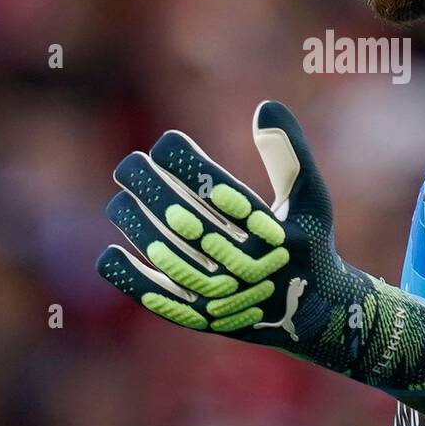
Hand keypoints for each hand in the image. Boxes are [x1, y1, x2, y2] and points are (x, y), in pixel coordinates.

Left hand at [95, 101, 424, 394]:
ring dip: (134, 222)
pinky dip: (129, 277)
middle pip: (183, 218)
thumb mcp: (310, 197)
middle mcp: (246, 265)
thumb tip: (264, 107)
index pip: (218, 189)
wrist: (314, 315)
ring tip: (121, 197)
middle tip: (129, 164)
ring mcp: (222, 295)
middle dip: (148, 186)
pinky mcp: (203, 318)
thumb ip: (290, 153)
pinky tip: (110, 254)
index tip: (165, 143)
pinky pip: (157, 298)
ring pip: (164, 253)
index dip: (184, 163)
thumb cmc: (309, 244)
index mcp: (273, 232)